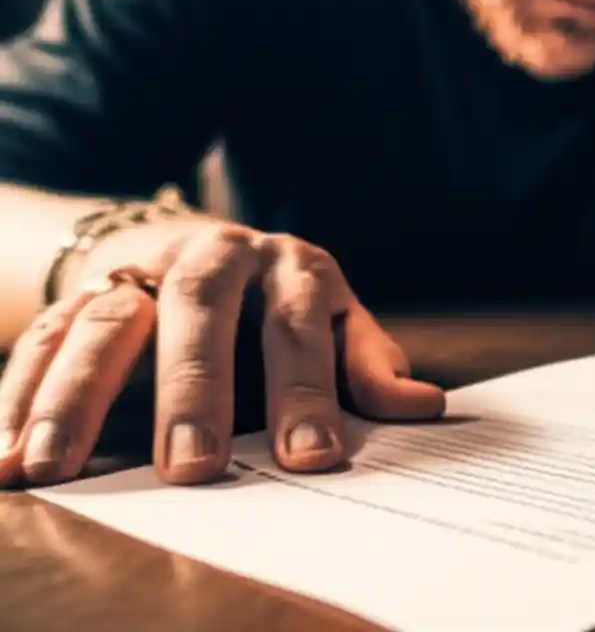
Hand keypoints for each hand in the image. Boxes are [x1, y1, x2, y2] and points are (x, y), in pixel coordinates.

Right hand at [0, 222, 444, 486]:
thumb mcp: (338, 324)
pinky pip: (44, 335)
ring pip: (104, 321)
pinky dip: (19, 393)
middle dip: (192, 390)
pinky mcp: (84, 292)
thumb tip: (424, 406)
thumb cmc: (286, 307)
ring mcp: (143, 270)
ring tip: (51, 469)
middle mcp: (214, 258)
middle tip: (193, 470)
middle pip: (198, 312)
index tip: (311, 458)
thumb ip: (368, 365)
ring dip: (73, 396)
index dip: (306, 391)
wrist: (207, 252)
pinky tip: (7, 455)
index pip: (299, 326)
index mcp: (289, 268)